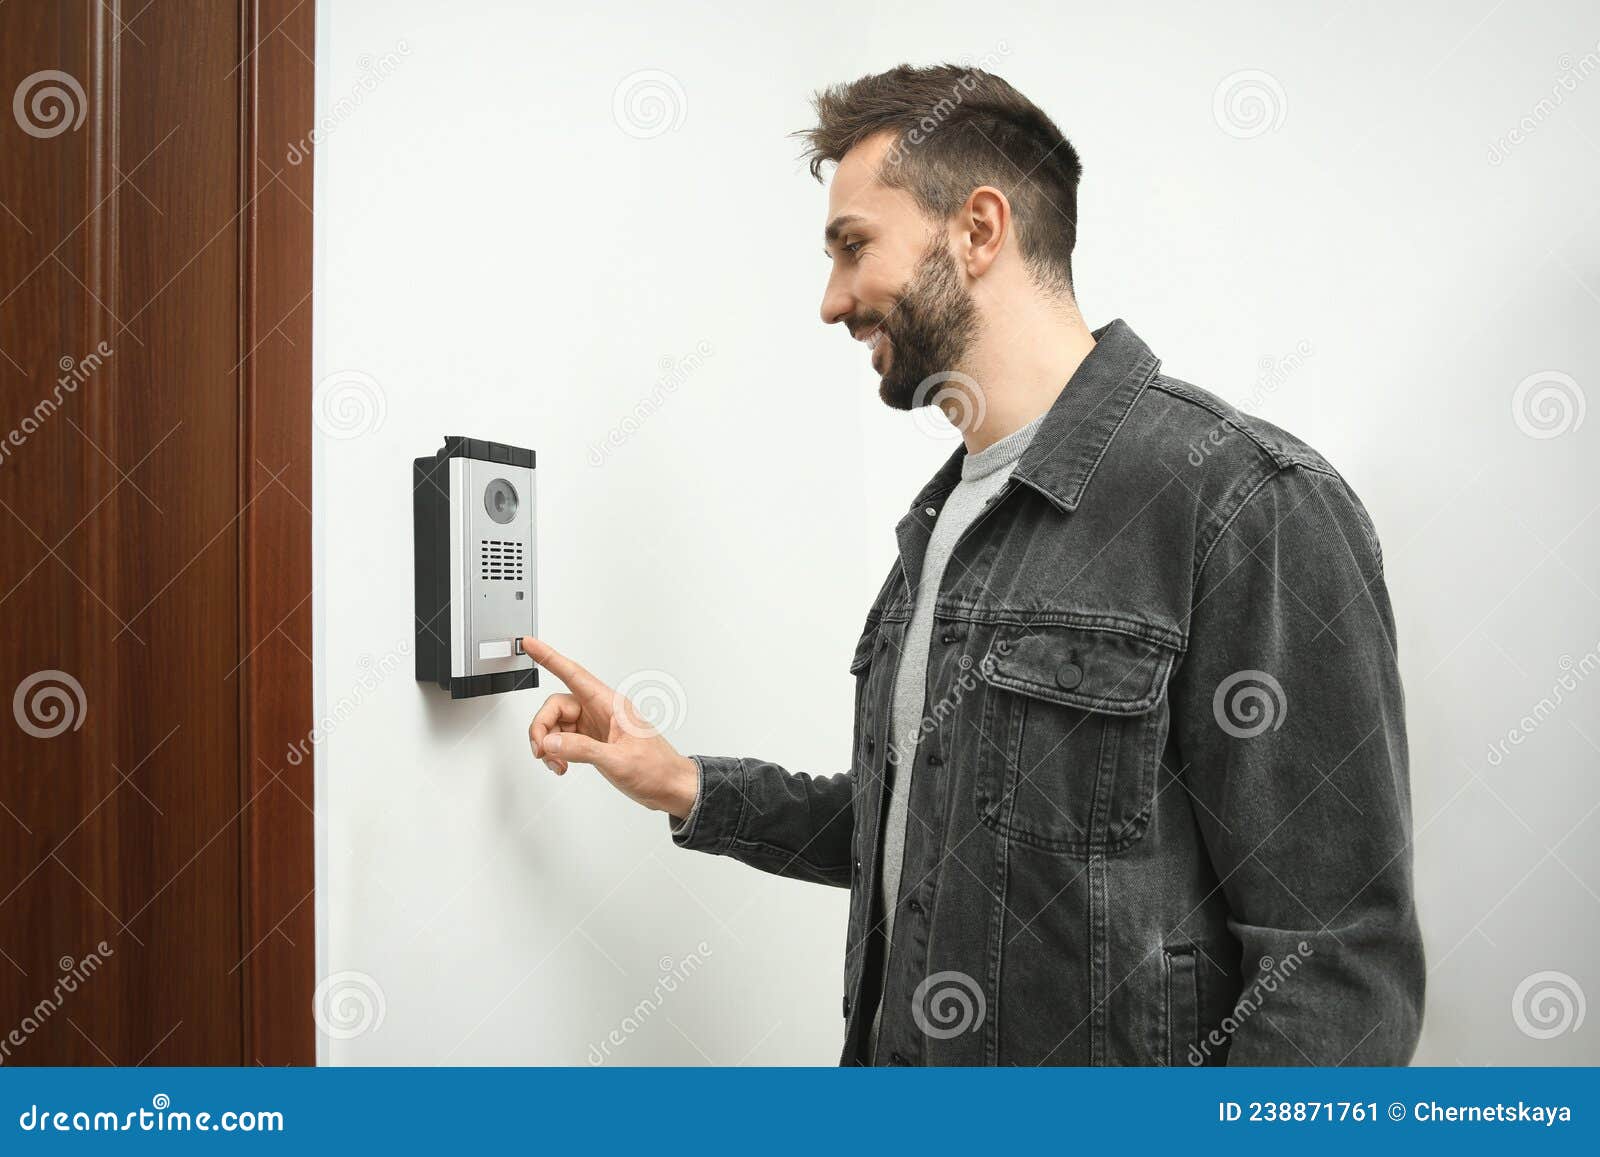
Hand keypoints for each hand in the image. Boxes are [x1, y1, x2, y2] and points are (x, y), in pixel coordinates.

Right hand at [522, 637, 698, 818]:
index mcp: (610, 704)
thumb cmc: (656, 768)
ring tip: (557, 764)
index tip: (530, 644)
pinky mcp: (593, 742)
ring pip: (557, 724)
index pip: (573, 674)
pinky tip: (563, 765)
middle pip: (556, 706)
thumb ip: (582, 750)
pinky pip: (564, 740)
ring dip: (549, 744)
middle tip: (541, 750)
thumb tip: (550, 742)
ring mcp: (595, 726)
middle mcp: (600, 711)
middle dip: (542, 727)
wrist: (670, 786)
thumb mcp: (618, 760)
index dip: (549, 657)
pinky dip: (557, 752)